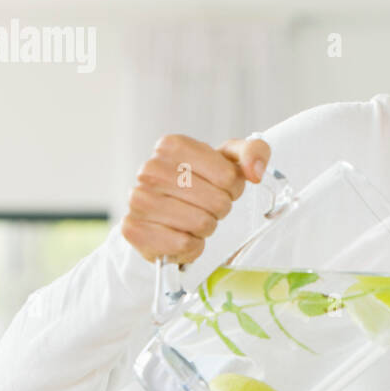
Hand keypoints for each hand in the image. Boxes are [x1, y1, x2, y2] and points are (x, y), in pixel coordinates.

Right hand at [122, 133, 270, 264]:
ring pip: (202, 224)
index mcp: (172, 145)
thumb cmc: (200, 184)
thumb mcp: (230, 161)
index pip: (229, 177)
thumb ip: (254, 152)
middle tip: (206, 206)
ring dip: (205, 227)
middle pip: (217, 202)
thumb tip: (255, 172)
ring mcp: (138, 199)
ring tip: (192, 219)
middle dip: (219, 209)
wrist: (164, 215)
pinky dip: (191, 245)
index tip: (220, 186)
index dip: (232, 188)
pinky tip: (179, 235)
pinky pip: (184, 244)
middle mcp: (149, 169)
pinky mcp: (134, 229)